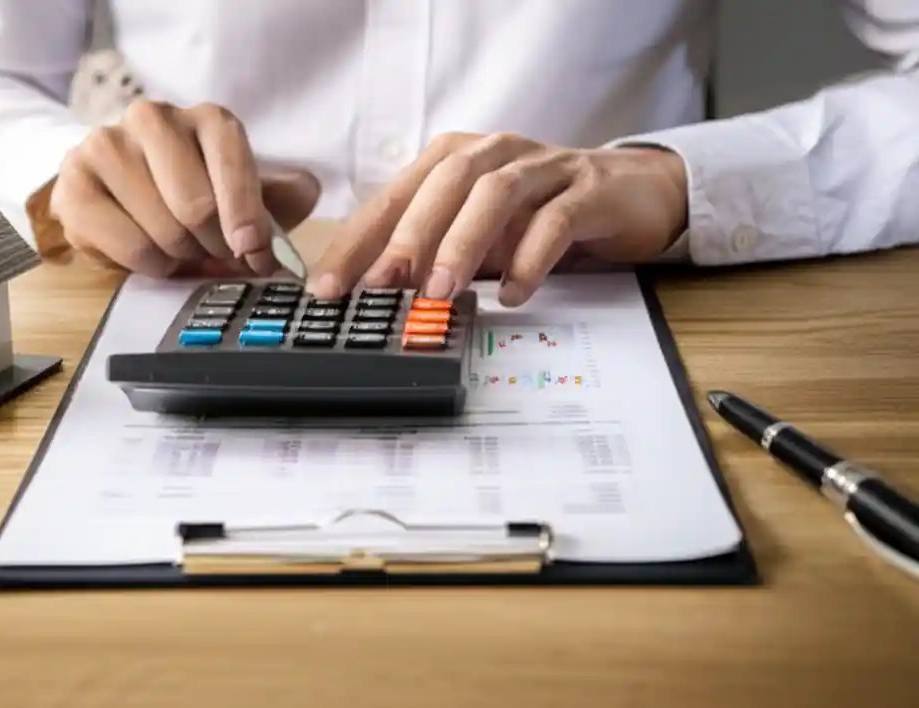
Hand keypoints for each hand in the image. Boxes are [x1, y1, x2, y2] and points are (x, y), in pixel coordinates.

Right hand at [46, 100, 319, 276]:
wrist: (124, 194)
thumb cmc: (195, 195)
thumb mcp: (245, 195)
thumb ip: (281, 196)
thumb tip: (306, 192)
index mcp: (205, 118)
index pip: (230, 156)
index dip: (245, 211)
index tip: (252, 249)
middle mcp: (152, 119)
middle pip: (194, 205)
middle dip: (214, 246)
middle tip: (217, 257)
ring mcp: (106, 146)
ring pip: (160, 230)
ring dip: (181, 256)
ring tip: (182, 250)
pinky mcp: (74, 185)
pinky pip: (126, 246)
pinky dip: (149, 265)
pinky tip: (151, 253)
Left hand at [307, 132, 686, 304]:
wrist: (632, 194)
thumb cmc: (539, 216)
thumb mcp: (478, 235)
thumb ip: (433, 256)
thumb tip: (377, 300)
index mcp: (456, 159)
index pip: (395, 196)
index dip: (359, 241)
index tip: (329, 287)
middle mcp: (495, 152)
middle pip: (444, 183)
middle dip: (407, 236)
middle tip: (382, 285)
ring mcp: (544, 167)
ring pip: (496, 194)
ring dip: (463, 243)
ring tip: (441, 290)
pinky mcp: (589, 189)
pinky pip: (556, 220)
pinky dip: (530, 257)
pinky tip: (513, 293)